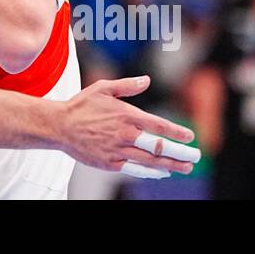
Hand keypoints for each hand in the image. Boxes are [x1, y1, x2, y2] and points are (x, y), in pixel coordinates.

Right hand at [55, 75, 200, 176]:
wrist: (59, 126)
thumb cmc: (82, 105)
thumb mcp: (103, 88)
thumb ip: (127, 86)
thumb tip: (147, 80)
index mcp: (126, 115)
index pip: (158, 126)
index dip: (176, 132)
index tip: (190, 137)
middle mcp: (125, 135)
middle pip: (158, 147)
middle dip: (179, 153)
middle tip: (195, 157)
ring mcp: (117, 151)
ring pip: (150, 161)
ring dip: (170, 165)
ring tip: (184, 168)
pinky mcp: (110, 163)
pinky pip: (135, 170)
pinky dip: (150, 172)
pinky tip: (161, 173)